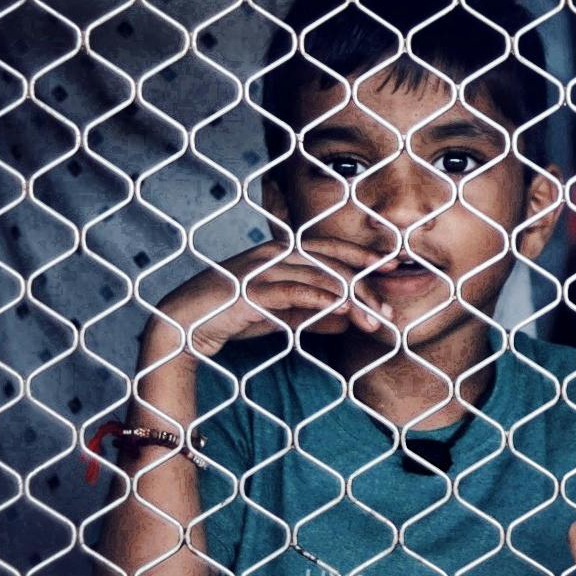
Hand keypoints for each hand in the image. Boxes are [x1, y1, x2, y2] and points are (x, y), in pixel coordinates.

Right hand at [145, 236, 392, 362]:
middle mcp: (272, 253)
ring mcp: (261, 268)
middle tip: (389, 300)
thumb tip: (347, 320)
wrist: (183, 326)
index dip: (361, 256)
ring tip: (374, 318)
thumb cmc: (229, 317)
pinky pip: (294, 291)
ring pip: (318, 277)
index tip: (392, 265)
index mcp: (279, 253)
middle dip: (364, 279)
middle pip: (330, 261)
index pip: (329, 249)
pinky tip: (343, 311)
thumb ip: (313, 315)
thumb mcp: (280, 317)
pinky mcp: (250, 289)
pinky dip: (322, 300)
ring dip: (351, 298)